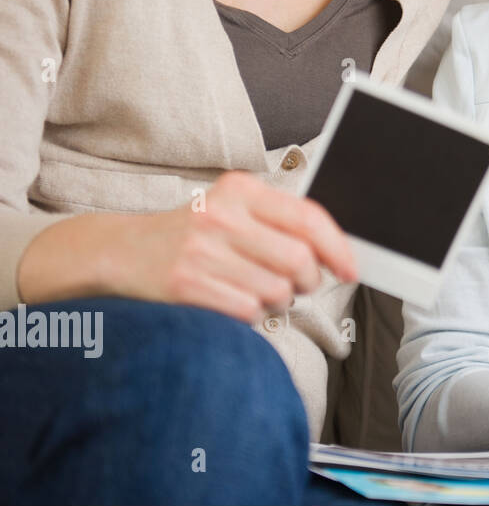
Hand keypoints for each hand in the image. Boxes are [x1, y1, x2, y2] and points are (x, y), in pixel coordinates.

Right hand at [112, 171, 356, 322]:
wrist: (121, 251)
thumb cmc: (193, 234)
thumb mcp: (234, 209)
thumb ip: (282, 222)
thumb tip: (339, 252)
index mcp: (241, 189)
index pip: (309, 218)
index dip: (338, 248)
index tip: (350, 269)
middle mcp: (222, 215)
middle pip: (300, 261)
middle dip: (308, 281)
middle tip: (296, 284)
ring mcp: (201, 250)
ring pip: (278, 292)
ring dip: (278, 301)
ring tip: (255, 290)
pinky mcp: (186, 285)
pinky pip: (248, 312)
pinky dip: (251, 315)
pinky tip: (234, 301)